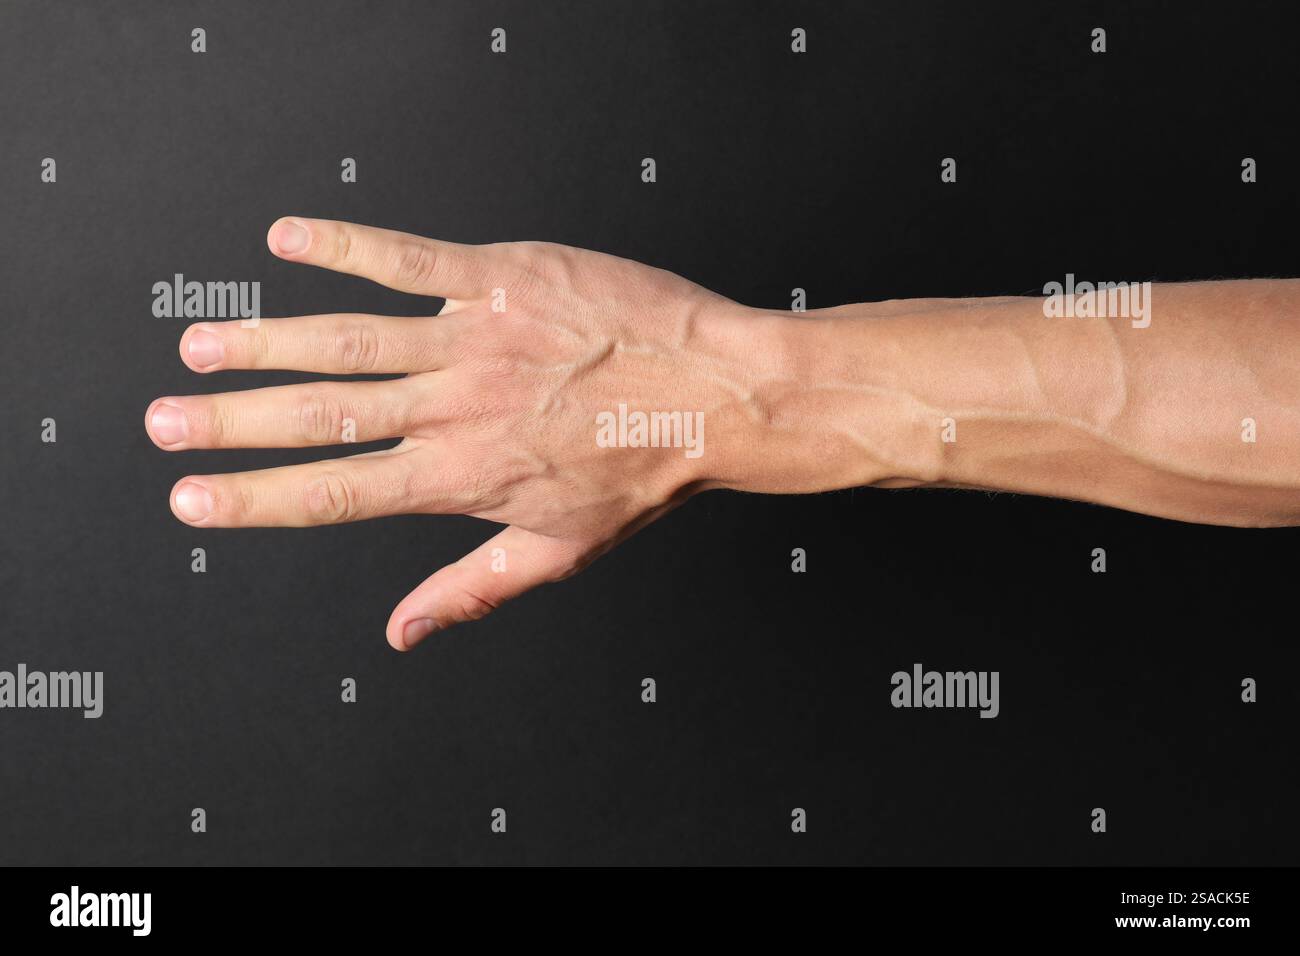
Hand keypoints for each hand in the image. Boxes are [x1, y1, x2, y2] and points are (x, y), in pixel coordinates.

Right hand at [146, 218, 792, 649]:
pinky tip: (288, 239)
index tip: (191, 499)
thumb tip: (402, 635)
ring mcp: (476, 340)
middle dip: (231, 421)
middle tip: (162, 420)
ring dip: (266, 341)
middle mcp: (457, 410)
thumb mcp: (558, 552)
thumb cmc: (644, 473)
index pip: (336, 493)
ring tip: (202, 344)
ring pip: (349, 340)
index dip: (255, 499)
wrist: (719, 397)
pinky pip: (411, 259)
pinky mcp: (503, 280)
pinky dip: (346, 247)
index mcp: (462, 478)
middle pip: (322, 416)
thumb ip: (469, 590)